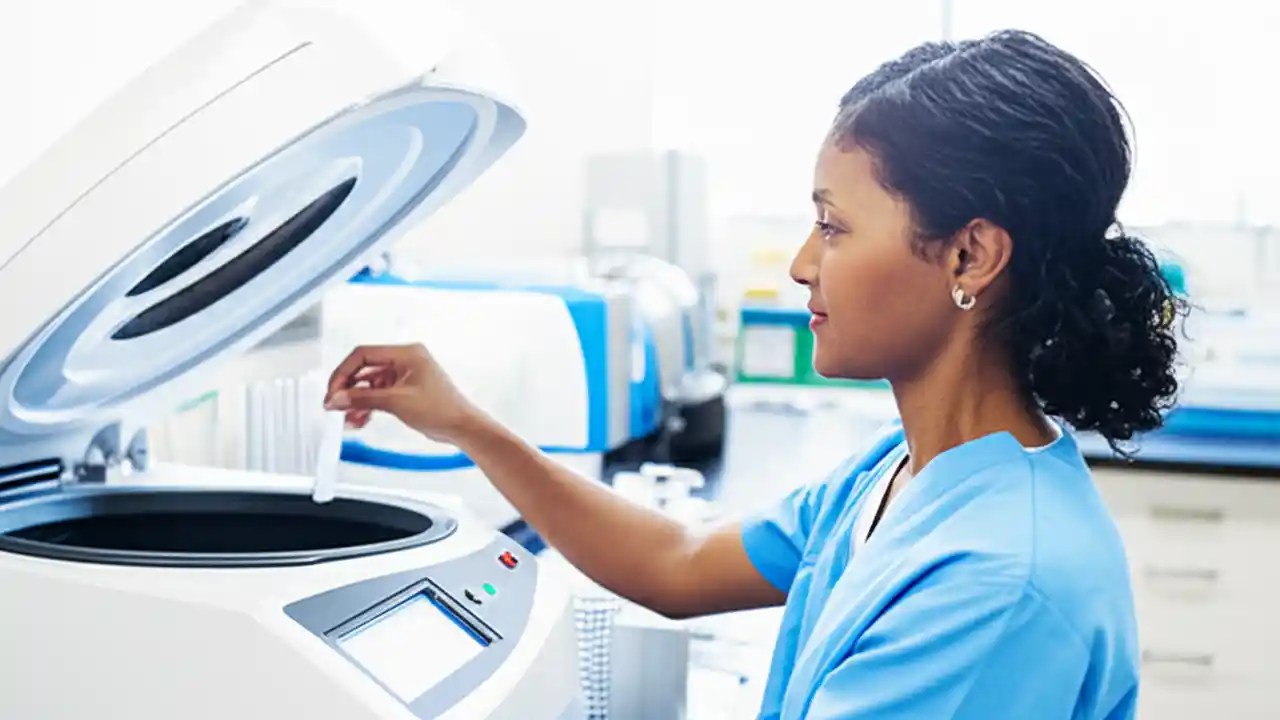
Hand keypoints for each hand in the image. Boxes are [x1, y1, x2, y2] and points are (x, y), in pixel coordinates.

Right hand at [324, 344, 480, 442]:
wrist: (461, 427)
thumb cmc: (441, 410)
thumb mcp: (397, 402)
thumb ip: (363, 399)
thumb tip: (336, 398)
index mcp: (407, 353)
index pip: (363, 355)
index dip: (344, 373)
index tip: (333, 392)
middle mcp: (405, 361)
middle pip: (364, 369)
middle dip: (348, 389)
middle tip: (334, 406)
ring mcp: (404, 376)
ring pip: (369, 384)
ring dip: (356, 401)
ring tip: (348, 418)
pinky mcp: (404, 391)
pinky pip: (378, 395)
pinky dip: (367, 406)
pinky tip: (359, 420)